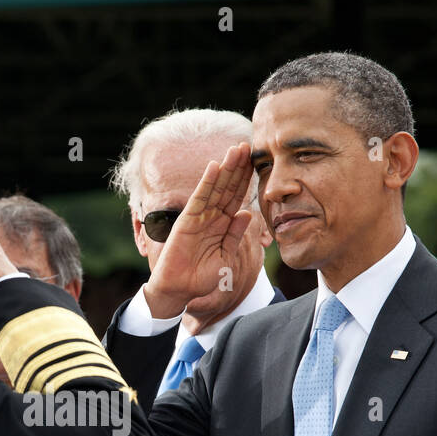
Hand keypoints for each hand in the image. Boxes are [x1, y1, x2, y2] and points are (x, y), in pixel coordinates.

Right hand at [143, 142, 254, 317]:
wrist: (180, 290)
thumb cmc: (201, 277)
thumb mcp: (225, 256)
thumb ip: (235, 234)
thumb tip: (248, 213)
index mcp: (223, 225)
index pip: (237, 197)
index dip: (246, 180)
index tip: (256, 161)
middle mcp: (212, 217)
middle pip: (228, 187)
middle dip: (238, 167)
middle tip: (248, 145)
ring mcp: (199, 217)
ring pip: (215, 188)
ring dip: (225, 169)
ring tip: (236, 150)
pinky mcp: (186, 221)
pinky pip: (198, 198)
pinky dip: (206, 183)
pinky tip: (214, 167)